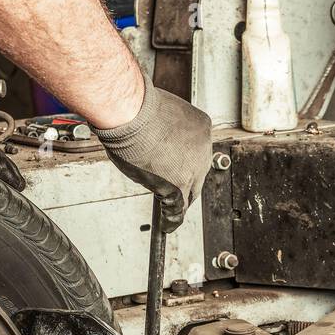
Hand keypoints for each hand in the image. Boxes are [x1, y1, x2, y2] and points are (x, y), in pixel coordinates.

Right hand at [96, 74, 211, 231]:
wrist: (131, 114)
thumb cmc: (138, 109)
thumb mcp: (161, 114)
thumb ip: (165, 131)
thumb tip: (155, 145)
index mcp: (201, 127)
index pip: (197, 152)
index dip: (186, 163)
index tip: (178, 168)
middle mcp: (203, 147)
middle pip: (198, 173)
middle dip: (187, 183)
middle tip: (174, 190)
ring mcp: (192, 167)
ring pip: (189, 192)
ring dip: (179, 201)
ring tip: (171, 212)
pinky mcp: (178, 184)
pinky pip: (177, 207)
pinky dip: (172, 218)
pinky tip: (167, 225)